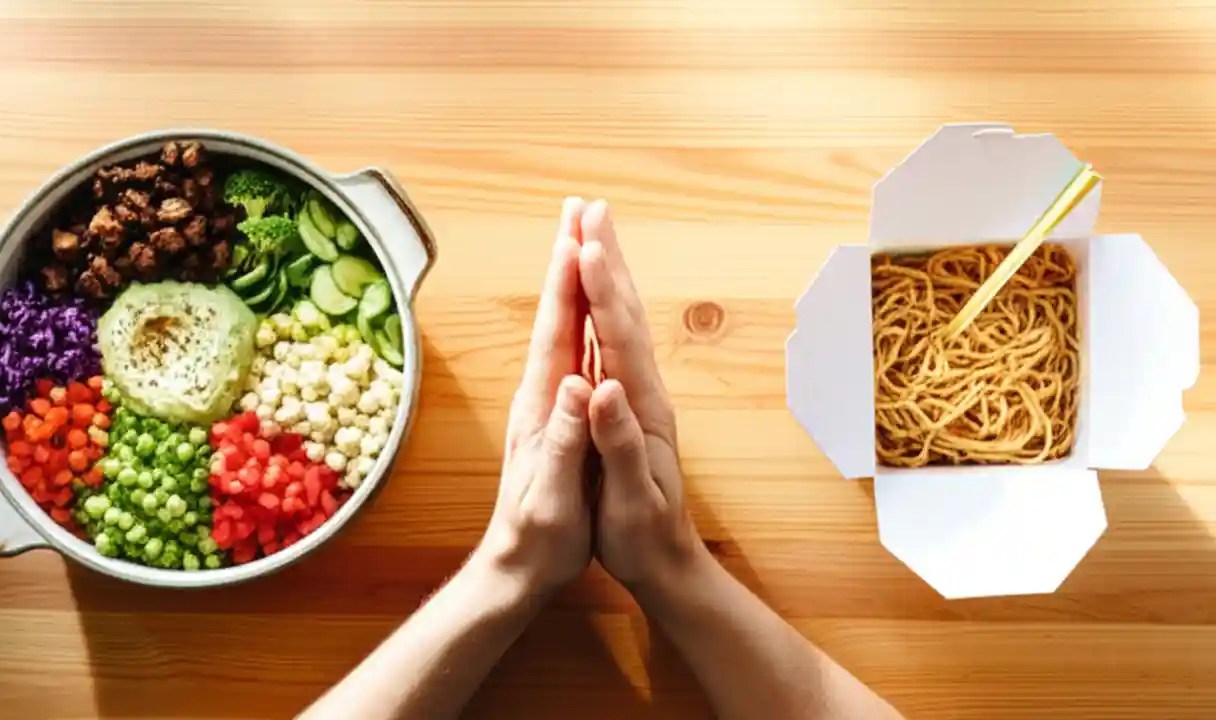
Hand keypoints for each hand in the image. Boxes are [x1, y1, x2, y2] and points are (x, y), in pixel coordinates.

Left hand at [475, 198, 595, 594]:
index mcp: (543, 406)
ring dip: (573, 278)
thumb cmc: (541, 537)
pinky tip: (588, 305)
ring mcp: (547, 401)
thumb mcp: (554, 495)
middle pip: (557, 312)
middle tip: (581, 207)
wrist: (517, 567)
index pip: (557, 330)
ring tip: (583, 238)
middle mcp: (542, 393)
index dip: (568, 281)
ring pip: (564, 325)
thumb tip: (576, 383)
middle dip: (568, 258)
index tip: (580, 231)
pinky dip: (581, 316)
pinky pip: (574, 349)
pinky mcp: (556, 414)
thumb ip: (565, 439)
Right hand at [578, 200, 706, 595]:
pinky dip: (601, 306)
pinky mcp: (627, 404)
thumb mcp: (630, 499)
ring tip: (590, 231)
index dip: (601, 291)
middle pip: (624, 312)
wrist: (666, 561)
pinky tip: (592, 293)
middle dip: (607, 258)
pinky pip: (613, 341)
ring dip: (607, 272)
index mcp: (641, 410)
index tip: (584, 246)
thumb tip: (604, 390)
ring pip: (621, 320)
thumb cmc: (642, 537)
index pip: (619, 339)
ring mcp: (637, 395)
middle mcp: (643, 392)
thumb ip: (618, 442)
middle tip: (589, 208)